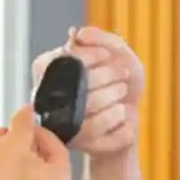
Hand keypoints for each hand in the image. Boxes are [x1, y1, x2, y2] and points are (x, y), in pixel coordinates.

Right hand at [30, 25, 143, 157]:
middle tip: (123, 75)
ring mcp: (63, 125)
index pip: (62, 62)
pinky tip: (123, 118)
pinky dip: (120, 126)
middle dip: (107, 76)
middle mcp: (48, 100)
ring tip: (122, 95)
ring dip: (113, 100)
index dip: (90, 56)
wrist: (131, 116)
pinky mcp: (81, 145)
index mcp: (48, 72)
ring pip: (86, 115)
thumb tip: (78, 34)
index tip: (109, 55)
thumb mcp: (116, 53)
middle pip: (75, 88)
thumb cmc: (118, 82)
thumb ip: (100, 38)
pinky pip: (100, 136)